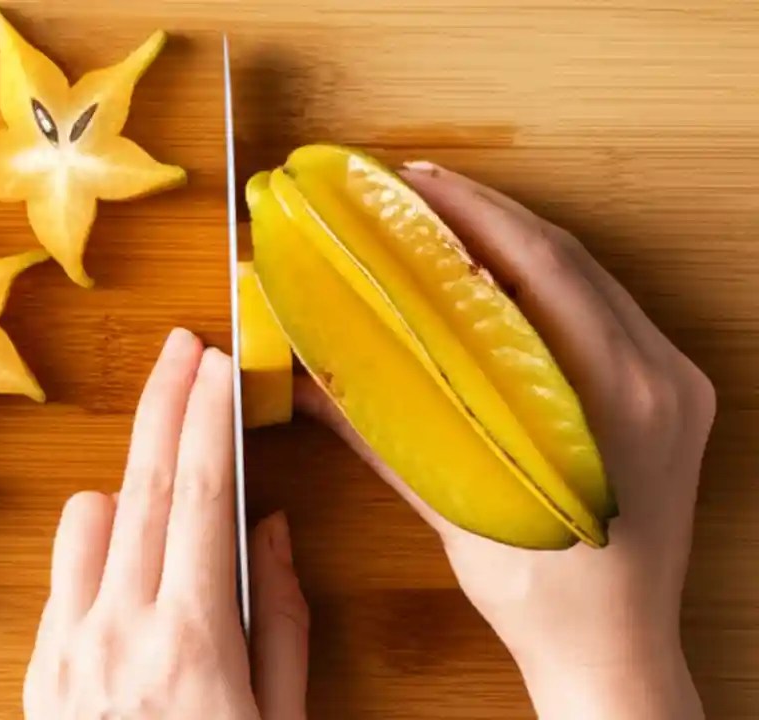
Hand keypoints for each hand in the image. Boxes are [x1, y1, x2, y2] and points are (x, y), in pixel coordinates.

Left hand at [24, 328, 309, 718]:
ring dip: (130, 478)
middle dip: (164, 404)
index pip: (200, 497)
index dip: (210, 419)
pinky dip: (96, 542)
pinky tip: (127, 545)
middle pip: (141, 486)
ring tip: (167, 454)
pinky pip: (63, 575)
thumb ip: (280, 622)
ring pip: (90, 521)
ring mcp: (68, 653)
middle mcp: (118, 634)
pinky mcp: (40, 674)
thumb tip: (272, 532)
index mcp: (192, 644)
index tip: (220, 363)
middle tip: (182, 346)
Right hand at [297, 162, 714, 719]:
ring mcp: (674, 383)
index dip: (474, 214)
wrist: (613, 650)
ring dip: (516, 240)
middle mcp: (659, 378)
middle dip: (487, 213)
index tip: (415, 184)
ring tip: (445, 217)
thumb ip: (384, 434)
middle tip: (415, 187)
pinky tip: (495, 274)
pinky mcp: (670, 394)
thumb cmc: (545, 599)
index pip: (544, 270)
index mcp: (620, 400)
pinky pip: (605, 311)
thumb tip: (309, 384)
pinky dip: (546, 281)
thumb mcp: (457, 510)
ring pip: (591, 278)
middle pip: (570, 260)